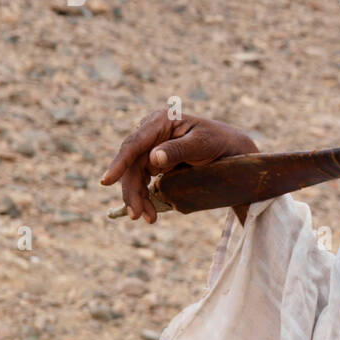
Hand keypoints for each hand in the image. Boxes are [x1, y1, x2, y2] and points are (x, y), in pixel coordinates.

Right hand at [100, 111, 256, 222]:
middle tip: (136, 214)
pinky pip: (143, 181)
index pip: (134, 143)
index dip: (120, 163)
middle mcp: (151, 133)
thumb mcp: (202, 144)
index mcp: (160, 121)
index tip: (107, 181)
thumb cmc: (219, 142)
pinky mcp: (154, 162)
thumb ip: (178, 149)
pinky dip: (145, 197)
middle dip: (131, 190)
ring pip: (134, 175)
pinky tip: (150, 212)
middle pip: (131, 163)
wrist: (232, 150)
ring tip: (147, 218)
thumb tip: (153, 158)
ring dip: (137, 198)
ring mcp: (151, 148)